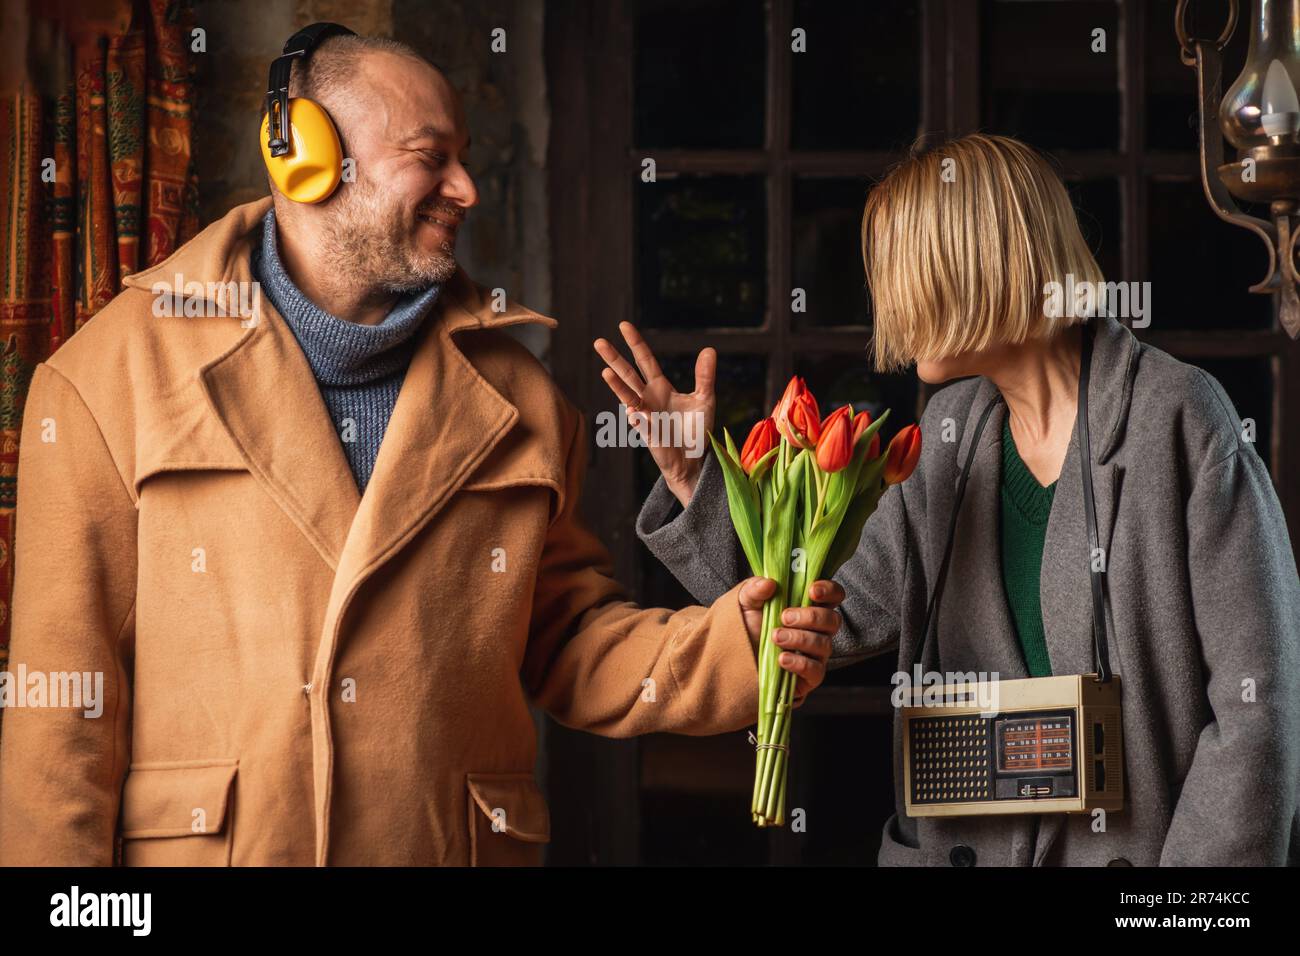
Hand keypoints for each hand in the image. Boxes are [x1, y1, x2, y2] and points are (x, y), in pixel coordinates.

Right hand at [593, 321, 715, 507]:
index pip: (645, 361)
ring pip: (627, 396)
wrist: (693, 459)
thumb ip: (705, 376)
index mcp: (661, 388)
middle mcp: (648, 398)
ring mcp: (645, 415)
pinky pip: (641, 422)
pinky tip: (636, 411)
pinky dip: (638, 416)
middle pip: (628, 374)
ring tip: (605, 371)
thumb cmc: (696, 431)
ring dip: (616, 384)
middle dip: (614, 358)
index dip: (635, 343)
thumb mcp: (705, 399)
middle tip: (598, 341)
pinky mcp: (648, 433)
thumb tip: (709, 349)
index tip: (624, 326)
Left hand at [737, 578, 844, 706]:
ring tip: (775, 637)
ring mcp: (816, 653)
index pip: (834, 595)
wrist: (735, 658)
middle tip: (784, 617)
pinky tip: (781, 658)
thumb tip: (769, 583)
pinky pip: (816, 670)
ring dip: (799, 639)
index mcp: (809, 606)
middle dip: (810, 617)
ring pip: (824, 644)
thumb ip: (755, 588)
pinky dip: (799, 663)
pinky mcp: (809, 676)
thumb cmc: (747, 625)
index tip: (812, 591)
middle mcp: (818, 629)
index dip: (829, 591)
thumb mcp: (745, 601)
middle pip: (833, 620)